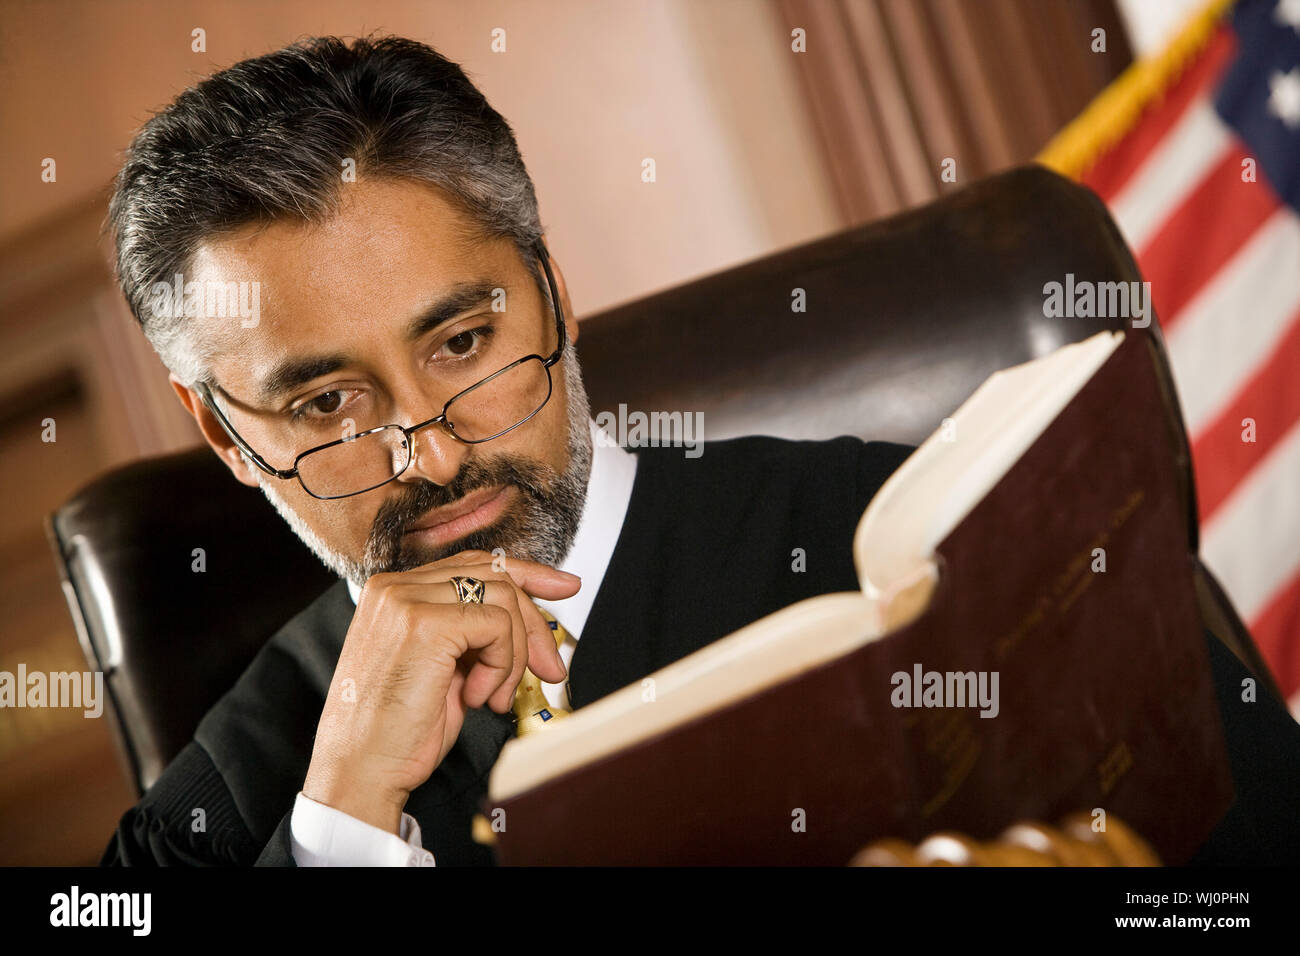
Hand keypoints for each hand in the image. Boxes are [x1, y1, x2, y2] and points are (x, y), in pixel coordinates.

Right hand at [302, 550, 579, 833]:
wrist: (362, 770)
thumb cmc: (397, 731)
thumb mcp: (443, 669)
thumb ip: (472, 635)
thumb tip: (527, 622)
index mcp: (396, 593)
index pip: (475, 564)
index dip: (527, 574)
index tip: (564, 587)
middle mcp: (397, 587)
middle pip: (496, 576)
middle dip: (534, 623)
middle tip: (550, 666)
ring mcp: (407, 600)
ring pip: (502, 600)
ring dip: (513, 656)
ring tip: (494, 695)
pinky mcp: (425, 623)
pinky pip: (497, 627)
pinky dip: (501, 666)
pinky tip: (478, 696)